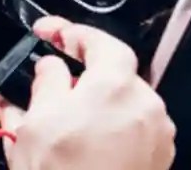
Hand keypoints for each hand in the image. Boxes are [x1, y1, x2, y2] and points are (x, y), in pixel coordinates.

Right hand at [0, 17, 175, 169]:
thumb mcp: (33, 121)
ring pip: (121, 104)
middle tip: (51, 80)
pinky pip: (132, 131)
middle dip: (82, 75)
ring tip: (62, 120)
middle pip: (113, 74)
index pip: (100, 40)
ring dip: (94, 105)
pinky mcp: (158, 160)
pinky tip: (83, 141)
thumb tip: (50, 68)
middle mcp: (144, 106)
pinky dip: (109, 128)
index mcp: (114, 85)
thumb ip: (46, 81)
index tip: (53, 33)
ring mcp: (156, 136)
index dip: (73, 33)